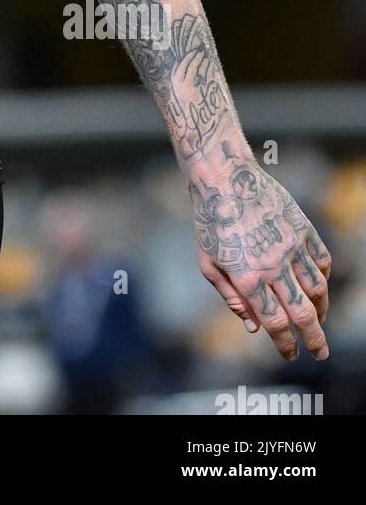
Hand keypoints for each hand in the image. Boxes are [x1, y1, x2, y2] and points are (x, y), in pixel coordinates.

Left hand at [189, 154, 331, 361]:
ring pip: (318, 290)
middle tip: (320, 353)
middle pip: (304, 314)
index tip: (290, 354)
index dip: (286, 344)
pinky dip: (323, 278)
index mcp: (248, 278)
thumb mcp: (208, 264)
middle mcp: (274, 266)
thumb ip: (232, 298)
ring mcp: (292, 247)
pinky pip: (322, 261)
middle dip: (314, 339)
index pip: (275, 323)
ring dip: (321, 311)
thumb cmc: (210, 222)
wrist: (225, 178)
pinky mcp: (303, 229)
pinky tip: (318, 288)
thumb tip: (255, 328)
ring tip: (318, 322)